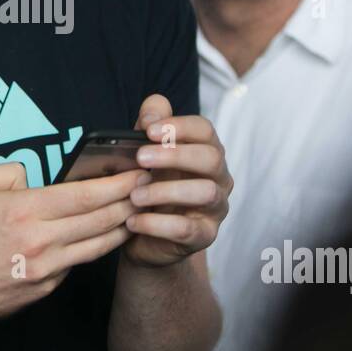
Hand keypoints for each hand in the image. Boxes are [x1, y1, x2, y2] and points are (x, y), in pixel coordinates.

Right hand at [0, 163, 140, 339]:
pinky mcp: (45, 288)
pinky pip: (76, 263)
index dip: (117, 183)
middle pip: (101, 219)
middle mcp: (41, 242)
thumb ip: (5, 171)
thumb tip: (32, 177)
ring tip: (139, 210)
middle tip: (150, 187)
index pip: (85, 195)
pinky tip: (104, 235)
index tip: (136, 172)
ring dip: (123, 226)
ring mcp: (46, 270)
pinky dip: (93, 248)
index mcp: (23, 211)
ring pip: (97, 245)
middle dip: (130, 200)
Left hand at [123, 94, 231, 267]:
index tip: (149, 131)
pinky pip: (187, 229)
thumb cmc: (149, 184)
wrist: (145, 235)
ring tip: (135, 195)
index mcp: (205, 151)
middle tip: (140, 157)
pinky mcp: (205, 235)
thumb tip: (151, 115)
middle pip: (211, 157)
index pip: (205, 130)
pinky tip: (133, 221)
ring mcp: (215, 208)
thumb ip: (150, 126)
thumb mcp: (145, 151)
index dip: (179, 126)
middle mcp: (218, 177)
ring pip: (205, 192)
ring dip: (166, 191)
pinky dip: (156, 224)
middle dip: (175, 154)